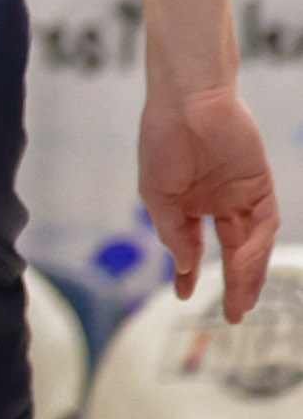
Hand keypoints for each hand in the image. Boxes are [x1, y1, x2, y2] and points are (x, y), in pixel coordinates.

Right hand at [142, 86, 281, 320]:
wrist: (186, 101)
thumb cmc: (162, 140)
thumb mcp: (156, 193)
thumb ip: (172, 229)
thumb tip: (184, 264)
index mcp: (188, 203)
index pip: (195, 246)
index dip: (190, 272)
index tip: (185, 295)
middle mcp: (217, 203)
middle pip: (232, 252)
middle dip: (234, 285)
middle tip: (232, 316)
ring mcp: (240, 196)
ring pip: (250, 244)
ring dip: (248, 274)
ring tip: (240, 302)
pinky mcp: (260, 186)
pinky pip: (263, 224)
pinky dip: (255, 247)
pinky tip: (242, 263)